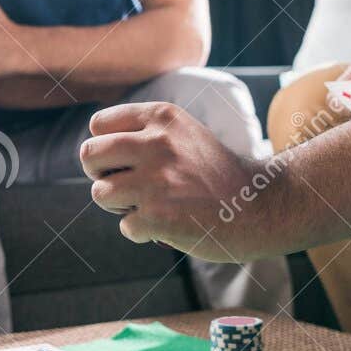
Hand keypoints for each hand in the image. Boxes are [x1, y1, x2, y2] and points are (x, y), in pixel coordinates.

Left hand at [79, 102, 262, 261]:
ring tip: (149, 207)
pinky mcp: (159, 217)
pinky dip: (143, 232)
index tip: (124, 162)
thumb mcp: (185, 133)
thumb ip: (144, 134)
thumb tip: (92, 152)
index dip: (105, 148)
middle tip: (126, 187)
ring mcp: (156, 181)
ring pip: (100, 194)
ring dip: (120, 207)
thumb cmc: (217, 174)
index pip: (98, 125)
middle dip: (101, 176)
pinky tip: (169, 226)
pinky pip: (125, 227)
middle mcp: (156, 143)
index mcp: (161, 117)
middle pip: (89, 156)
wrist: (261, 205)